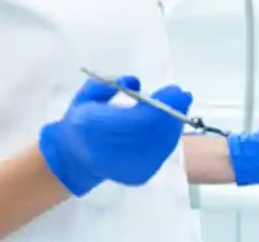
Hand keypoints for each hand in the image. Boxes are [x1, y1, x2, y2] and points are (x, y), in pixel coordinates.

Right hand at [39, 76, 191, 196]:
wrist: (76, 159)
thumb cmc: (84, 121)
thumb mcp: (87, 95)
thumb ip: (106, 85)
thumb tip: (134, 82)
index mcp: (93, 129)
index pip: (136, 120)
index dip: (160, 106)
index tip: (173, 90)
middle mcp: (111, 153)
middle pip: (153, 134)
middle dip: (172, 113)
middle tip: (182, 95)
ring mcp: (127, 169)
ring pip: (161, 145)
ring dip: (174, 124)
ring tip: (180, 105)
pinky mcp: (140, 177)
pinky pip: (161, 154)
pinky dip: (169, 136)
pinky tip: (171, 123)